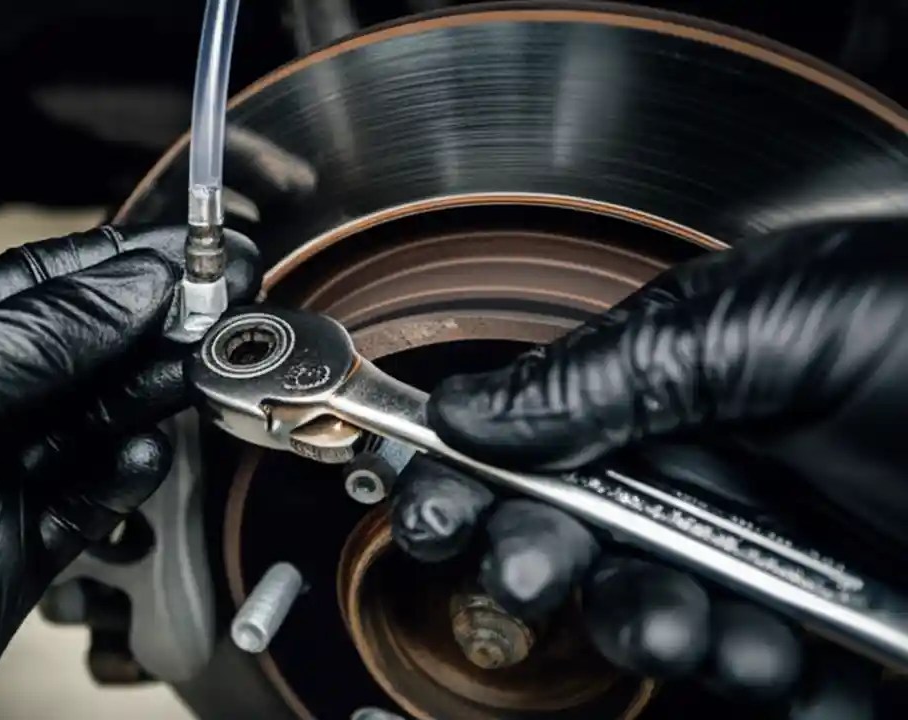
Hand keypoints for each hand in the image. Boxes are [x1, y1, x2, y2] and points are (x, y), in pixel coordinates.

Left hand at [0, 225, 259, 719]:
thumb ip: (13, 350)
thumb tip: (121, 288)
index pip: (26, 290)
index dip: (111, 267)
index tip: (188, 254)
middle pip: (71, 355)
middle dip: (148, 328)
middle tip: (223, 311)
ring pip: (88, 427)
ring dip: (149, 397)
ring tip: (202, 374)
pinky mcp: (5, 565)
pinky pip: (84, 506)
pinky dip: (123, 479)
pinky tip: (148, 455)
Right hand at [391, 220, 907, 715]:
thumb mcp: (770, 326)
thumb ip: (610, 374)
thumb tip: (474, 409)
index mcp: (686, 387)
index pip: (539, 437)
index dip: (470, 476)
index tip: (430, 510)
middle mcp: (723, 475)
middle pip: (580, 542)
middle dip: (545, 567)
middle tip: (539, 573)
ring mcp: (781, 560)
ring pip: (660, 624)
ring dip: (660, 635)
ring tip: (711, 628)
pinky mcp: (844, 636)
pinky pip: (768, 688)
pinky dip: (768, 688)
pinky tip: (805, 664)